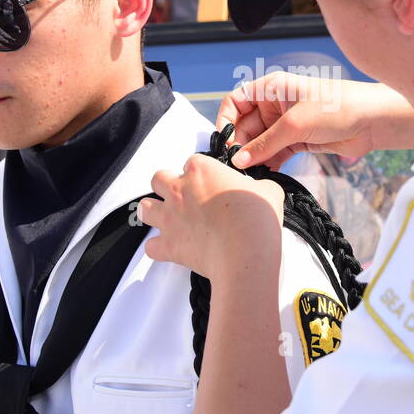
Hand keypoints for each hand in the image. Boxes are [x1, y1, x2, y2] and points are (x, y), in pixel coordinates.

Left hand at [138, 155, 284, 280]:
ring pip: (145, 207)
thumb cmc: (257, 218)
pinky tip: (170, 248)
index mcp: (201, 169)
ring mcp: (170, 217)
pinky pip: (151, 247)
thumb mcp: (268, 190)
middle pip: (159, 179)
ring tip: (167, 218)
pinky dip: (158, 248)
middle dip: (168, 186)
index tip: (212, 184)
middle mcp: (179, 189)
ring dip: (154, 211)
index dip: (201, 174)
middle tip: (185, 197)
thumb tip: (259, 190)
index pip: (192, 162)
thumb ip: (257, 185)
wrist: (246, 250)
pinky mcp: (169, 245)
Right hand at [216, 74, 413, 170]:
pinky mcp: (297, 141)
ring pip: (259, 142)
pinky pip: (274, 153)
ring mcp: (286, 124)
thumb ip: (266, 143)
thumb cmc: (336, 107)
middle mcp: (275, 104)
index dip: (226, 120)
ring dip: (254, 158)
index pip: (236, 101)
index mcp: (271, 88)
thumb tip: (240, 160)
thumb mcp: (296, 124)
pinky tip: (264, 177)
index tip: (225, 142)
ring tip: (248, 176)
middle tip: (236, 167)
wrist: (371, 121)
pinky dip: (268, 164)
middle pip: (245, 125)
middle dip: (240, 145)